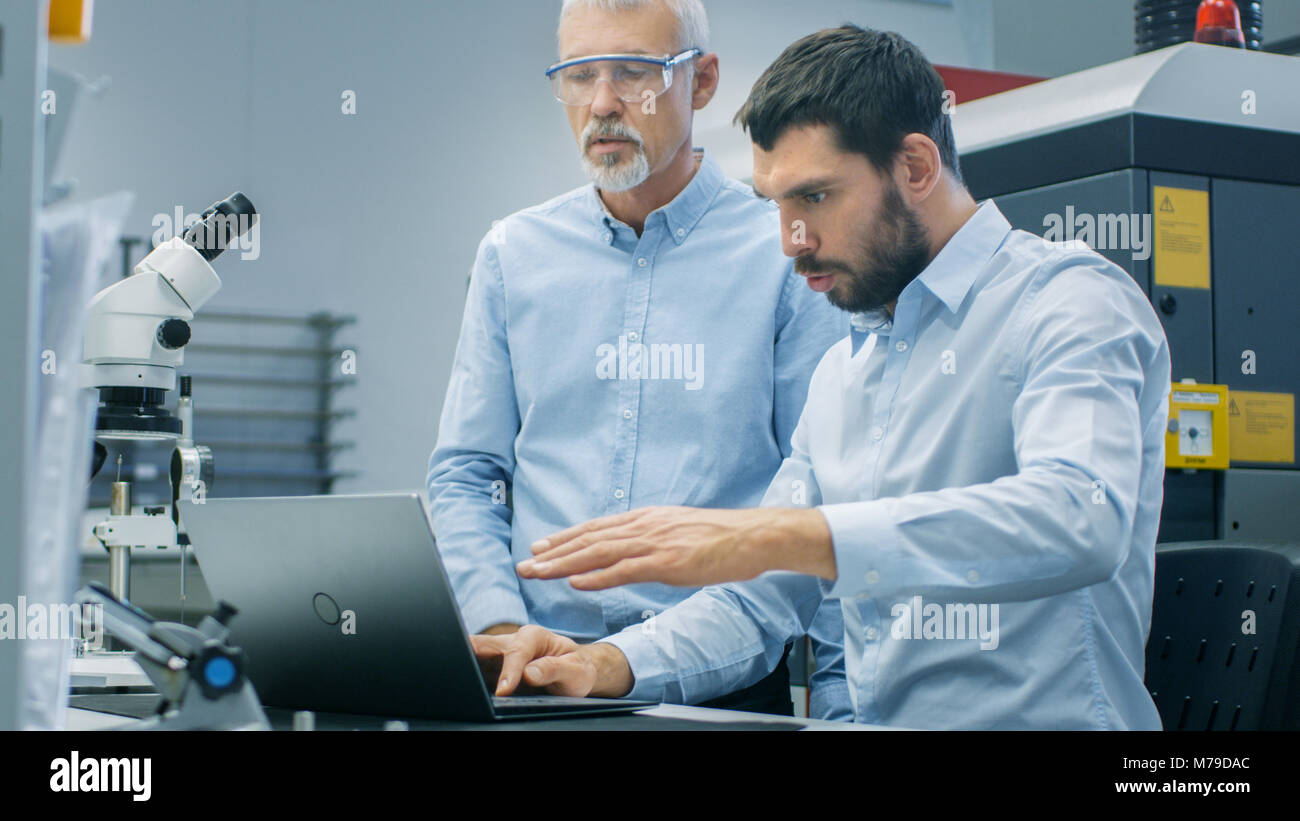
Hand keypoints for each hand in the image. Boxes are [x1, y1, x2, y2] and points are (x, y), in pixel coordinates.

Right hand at [469, 625, 632, 697]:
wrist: (575, 671)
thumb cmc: (576, 669)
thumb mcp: (575, 671)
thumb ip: (554, 669)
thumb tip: (529, 673)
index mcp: (533, 636)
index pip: (515, 652)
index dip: (508, 672)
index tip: (503, 691)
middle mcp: (513, 640)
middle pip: (482, 645)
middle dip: (466, 654)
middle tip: (456, 671)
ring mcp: (500, 654)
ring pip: (473, 655)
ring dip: (463, 665)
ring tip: (454, 680)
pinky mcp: (493, 668)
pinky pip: (475, 669)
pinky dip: (467, 676)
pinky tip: (461, 686)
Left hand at [516, 505, 836, 589]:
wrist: (754, 535)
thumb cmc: (722, 537)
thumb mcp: (679, 531)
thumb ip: (653, 539)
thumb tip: (631, 551)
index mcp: (647, 519)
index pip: (597, 527)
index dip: (566, 537)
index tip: (541, 545)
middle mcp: (645, 526)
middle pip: (590, 539)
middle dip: (553, 552)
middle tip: (525, 564)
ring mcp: (655, 543)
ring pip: (599, 553)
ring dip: (564, 564)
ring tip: (538, 573)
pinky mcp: (668, 562)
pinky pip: (626, 570)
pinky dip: (598, 577)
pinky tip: (577, 583)